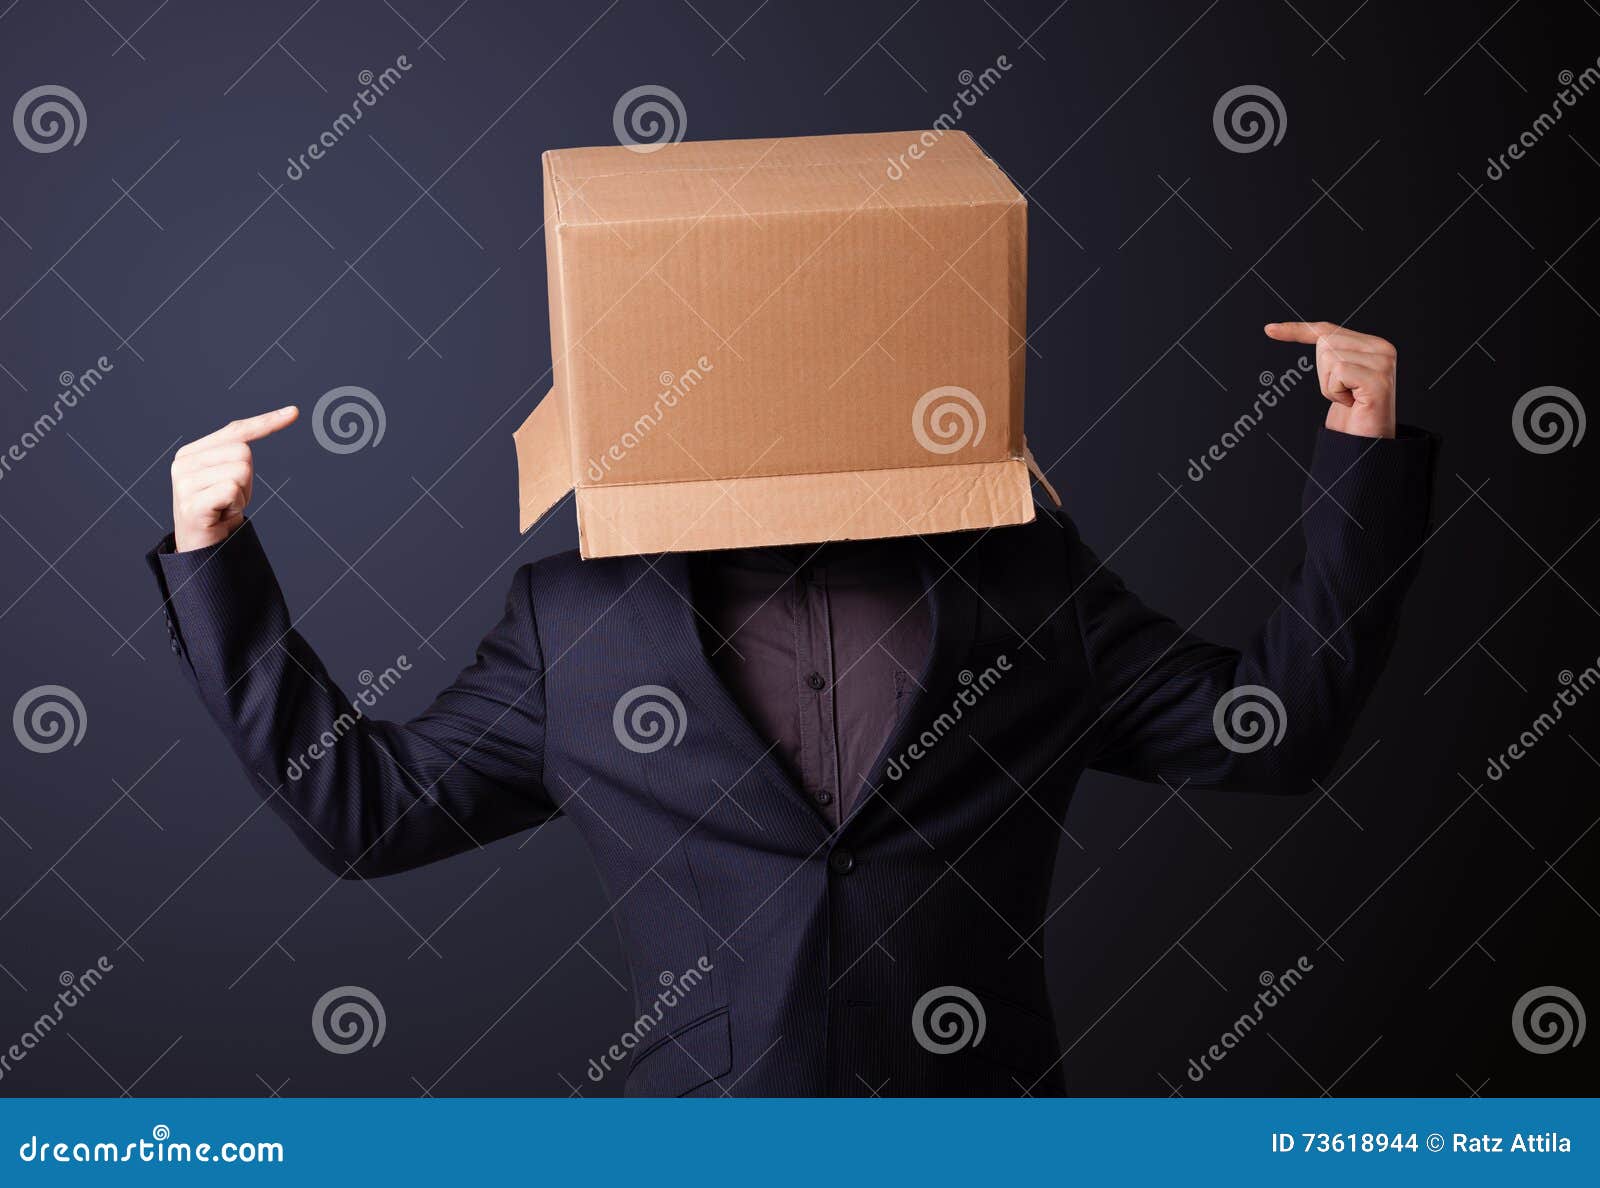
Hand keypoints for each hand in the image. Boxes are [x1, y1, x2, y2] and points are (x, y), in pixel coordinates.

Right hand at [171, 406, 298, 551]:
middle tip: (230, 498)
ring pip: (241, 470)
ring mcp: (185, 483)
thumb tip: (281, 416)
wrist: (202, 548)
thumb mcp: (230, 476)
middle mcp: (184, 463)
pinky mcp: (191, 503)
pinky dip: (236, 504)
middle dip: (248, 479)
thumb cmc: (219, 510)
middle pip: (243, 451)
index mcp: (191, 452)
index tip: (294, 412)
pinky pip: (232, 489)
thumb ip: (238, 450)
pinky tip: (221, 515)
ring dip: (242, 494)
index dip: (265, 422)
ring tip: (225, 507)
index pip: (235, 431)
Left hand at [1264, 321, 1395, 438]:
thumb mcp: (1337, 379)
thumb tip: (1303, 333)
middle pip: (1325, 342)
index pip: (1328, 330)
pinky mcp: (1377, 379)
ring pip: (1329, 357)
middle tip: (1343, 393)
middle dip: (1322, 372)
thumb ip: (1332, 353)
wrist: (1367, 445)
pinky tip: (1353, 403)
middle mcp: (1382, 349)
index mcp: (1373, 345)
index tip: (1269, 330)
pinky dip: (1335, 392)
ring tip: (1349, 399)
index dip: (1297, 330)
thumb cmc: (1351, 415)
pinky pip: (1338, 372)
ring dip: (1329, 386)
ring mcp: (1383, 363)